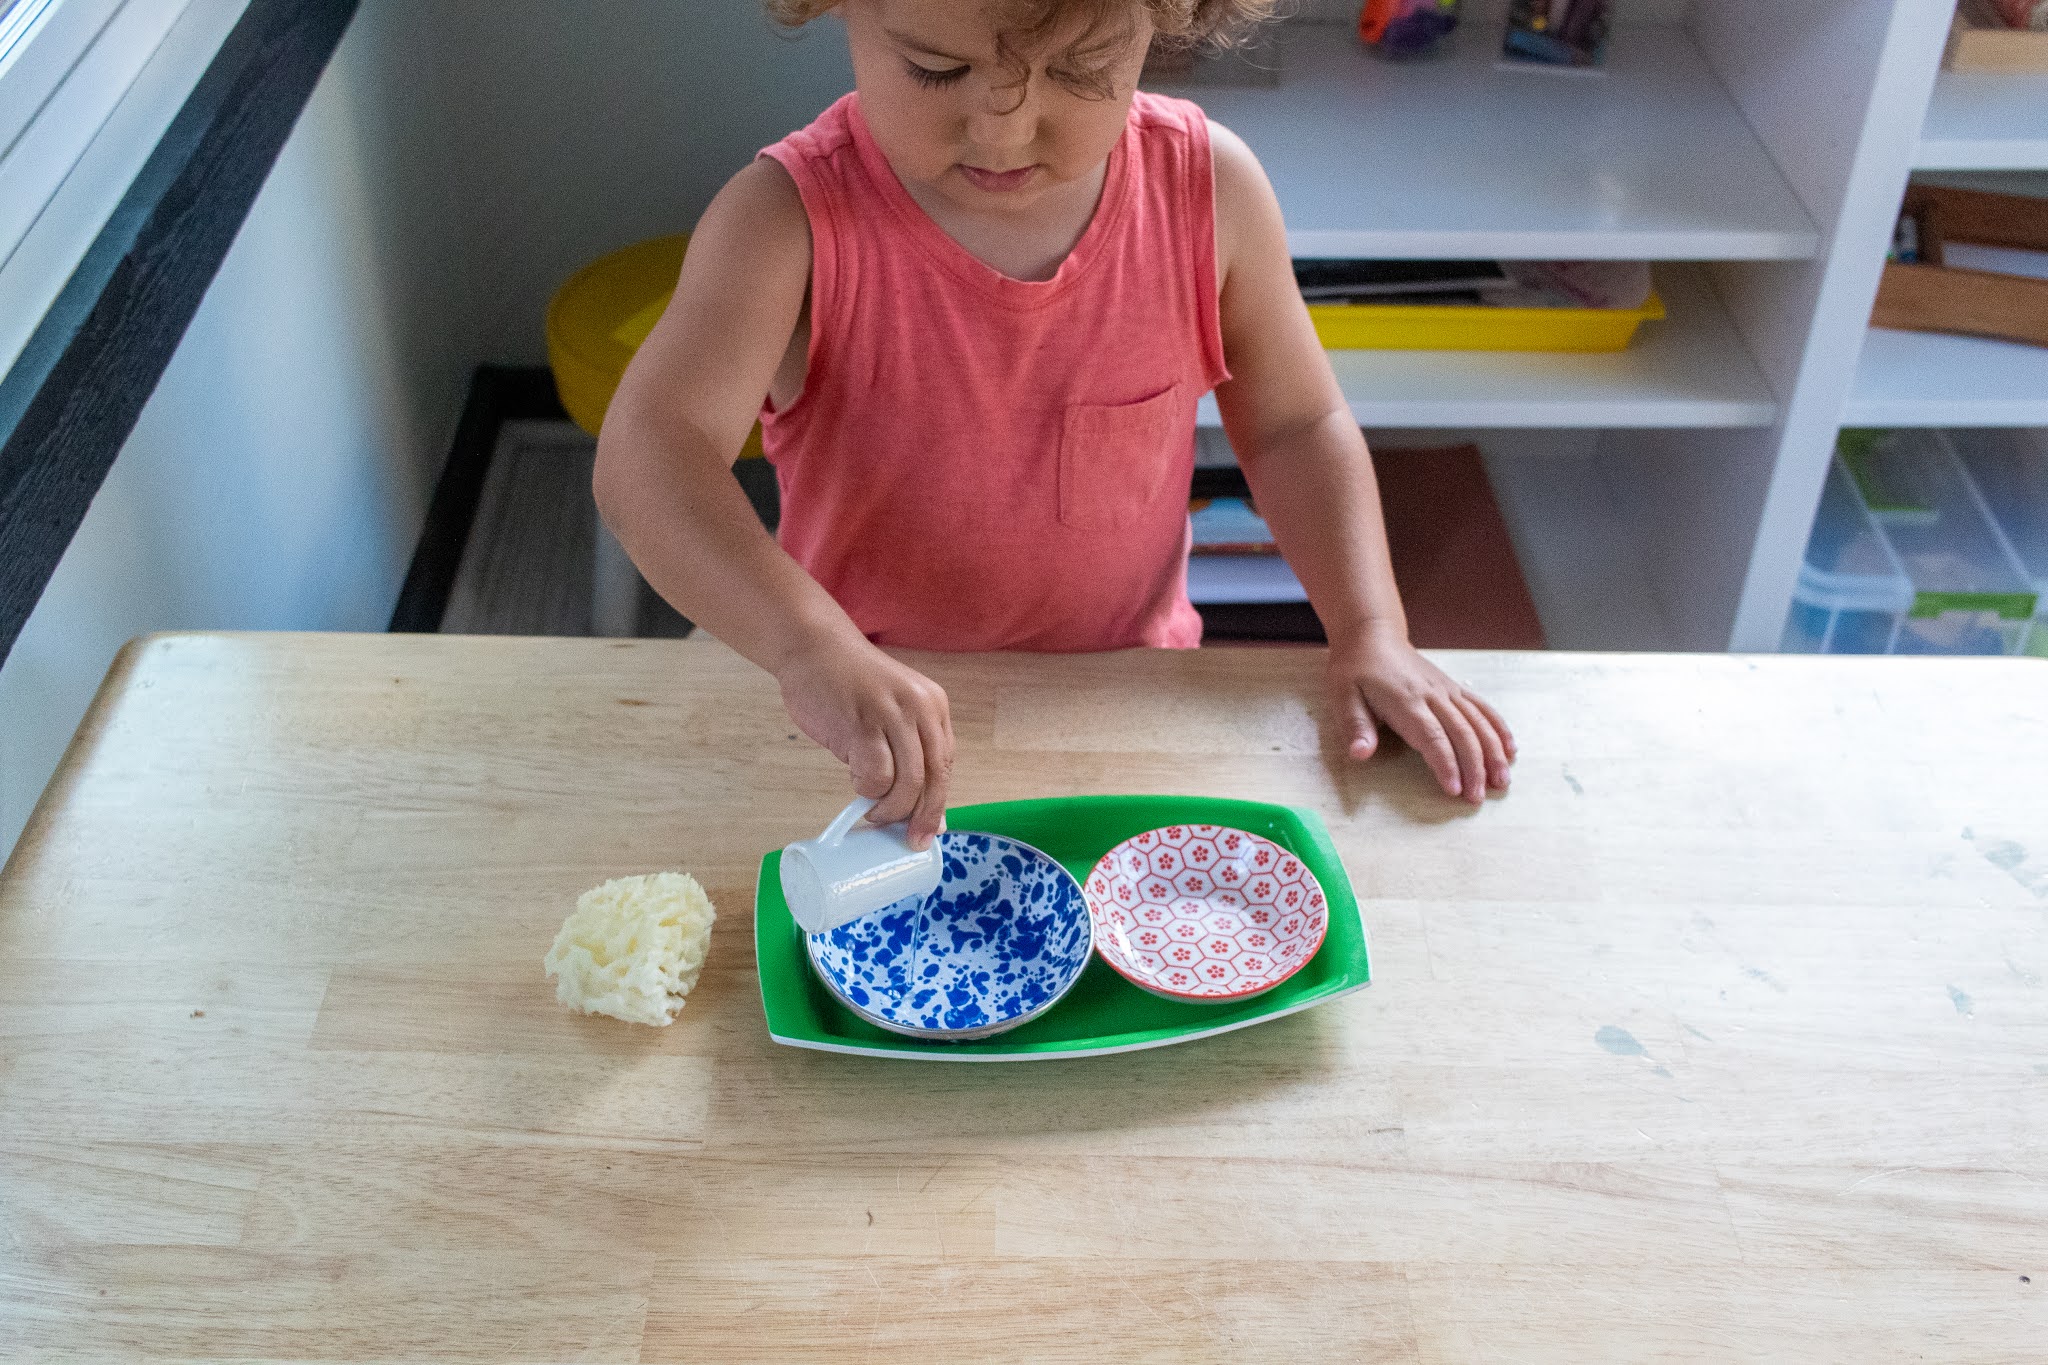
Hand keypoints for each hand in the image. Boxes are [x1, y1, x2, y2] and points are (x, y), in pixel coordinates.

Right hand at [774, 631, 952, 847]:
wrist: (813, 648)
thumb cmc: (848, 685)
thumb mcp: (891, 713)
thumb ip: (908, 754)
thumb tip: (926, 809)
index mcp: (933, 706)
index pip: (945, 765)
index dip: (939, 802)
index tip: (929, 829)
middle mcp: (920, 708)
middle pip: (934, 777)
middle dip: (924, 816)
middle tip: (910, 840)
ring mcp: (892, 715)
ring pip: (907, 782)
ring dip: (891, 809)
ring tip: (874, 813)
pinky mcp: (863, 723)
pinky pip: (875, 774)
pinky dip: (868, 790)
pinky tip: (857, 786)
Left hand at [1325, 623, 1514, 805]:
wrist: (1373, 636)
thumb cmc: (1355, 669)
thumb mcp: (1342, 695)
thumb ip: (1354, 726)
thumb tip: (1360, 754)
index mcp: (1405, 701)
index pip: (1432, 737)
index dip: (1445, 764)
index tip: (1454, 790)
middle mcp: (1433, 695)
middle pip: (1461, 733)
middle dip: (1474, 767)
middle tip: (1478, 798)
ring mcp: (1447, 690)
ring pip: (1478, 722)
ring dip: (1493, 752)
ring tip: (1502, 781)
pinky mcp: (1454, 688)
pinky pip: (1482, 708)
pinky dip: (1499, 728)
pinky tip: (1510, 750)